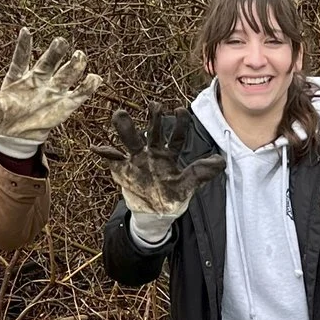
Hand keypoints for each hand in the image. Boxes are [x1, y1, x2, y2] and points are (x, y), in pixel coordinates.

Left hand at [0, 29, 102, 144]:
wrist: (14, 136)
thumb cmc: (0, 117)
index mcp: (18, 77)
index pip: (21, 59)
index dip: (24, 46)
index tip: (26, 32)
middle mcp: (38, 80)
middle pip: (48, 62)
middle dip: (55, 52)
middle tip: (61, 42)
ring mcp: (52, 91)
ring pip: (65, 74)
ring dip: (74, 65)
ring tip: (80, 55)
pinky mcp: (64, 105)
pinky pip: (77, 95)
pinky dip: (87, 87)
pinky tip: (94, 79)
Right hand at [104, 110, 224, 219]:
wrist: (154, 214)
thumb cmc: (172, 197)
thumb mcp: (188, 186)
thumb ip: (202, 173)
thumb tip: (221, 161)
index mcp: (169, 154)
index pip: (176, 137)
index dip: (179, 123)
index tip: (180, 109)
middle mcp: (152, 152)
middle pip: (153, 132)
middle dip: (153, 119)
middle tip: (155, 105)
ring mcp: (137, 160)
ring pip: (131, 140)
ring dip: (126, 128)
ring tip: (119, 115)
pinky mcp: (123, 170)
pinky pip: (113, 160)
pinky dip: (106, 153)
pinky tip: (98, 148)